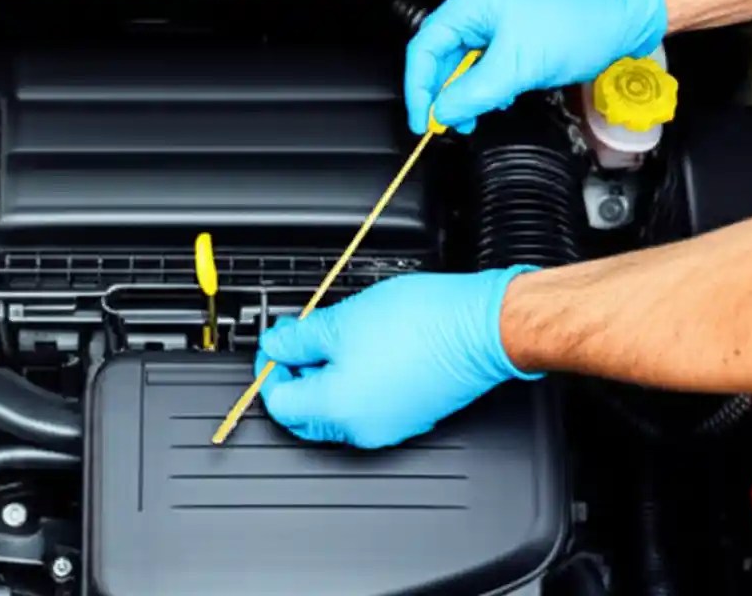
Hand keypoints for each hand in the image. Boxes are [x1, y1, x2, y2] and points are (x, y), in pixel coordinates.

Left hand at [254, 267, 539, 447]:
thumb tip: (276, 344)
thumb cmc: (421, 324)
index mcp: (337, 409)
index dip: (270, 370)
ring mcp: (388, 427)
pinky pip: (365, 408)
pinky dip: (353, 384)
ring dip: (323, 378)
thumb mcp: (342, 320)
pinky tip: (359, 351)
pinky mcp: (410, 417)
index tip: (275, 344)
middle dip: (294, 375)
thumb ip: (298, 338)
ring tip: (330, 338)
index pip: (278, 403)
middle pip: (305, 413)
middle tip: (296, 339)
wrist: (481, 328)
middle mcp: (361, 430)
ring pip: (336, 411)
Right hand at [405, 0, 667, 134]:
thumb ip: (472, 93)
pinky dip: (485, 83)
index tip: (423, 119)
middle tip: (448, 122)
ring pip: (463, 60)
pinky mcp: (512, 28)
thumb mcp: (518, 67)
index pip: (426, 47)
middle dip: (444, 92)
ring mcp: (495, 14)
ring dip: (466, 91)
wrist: (624, 15)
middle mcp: (479, 1)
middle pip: (442, 54)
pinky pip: (484, 59)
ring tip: (475, 112)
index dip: (419, 88)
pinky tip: (496, 97)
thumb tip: (442, 112)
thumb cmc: (582, 23)